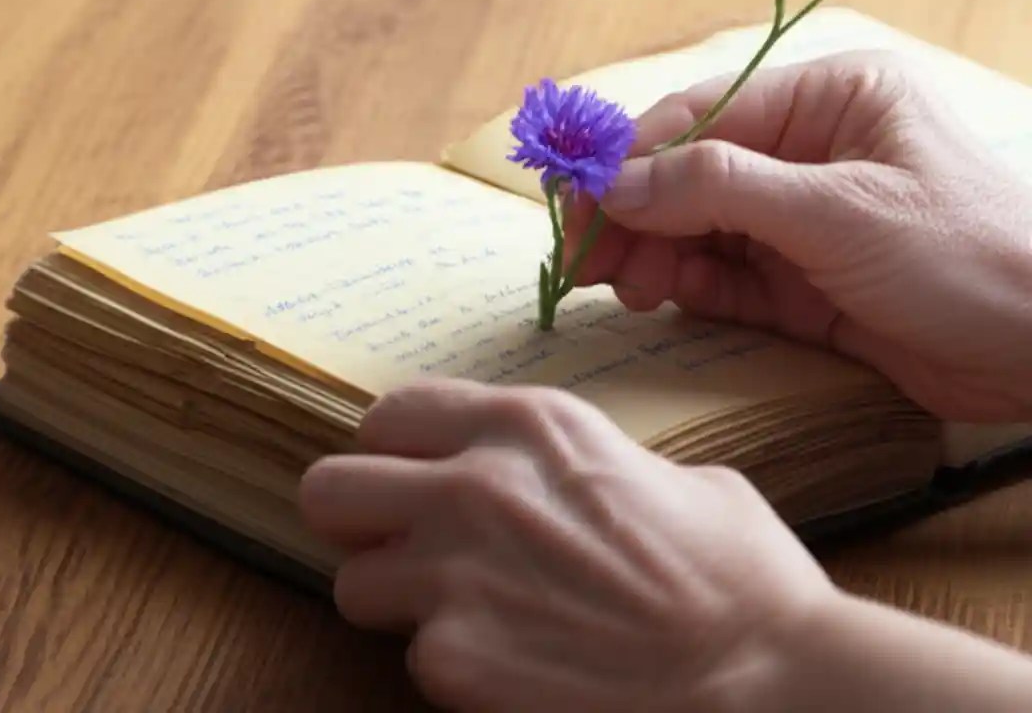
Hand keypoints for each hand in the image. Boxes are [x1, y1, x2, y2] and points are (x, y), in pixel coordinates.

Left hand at [299, 379, 835, 711]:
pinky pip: (415, 657)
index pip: (390, 415)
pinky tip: (514, 666)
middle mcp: (474, 486)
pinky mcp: (453, 658)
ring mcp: (454, 574)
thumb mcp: (670, 476)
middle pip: (329, 489)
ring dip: (397, 603)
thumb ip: (586, 466)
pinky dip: (453, 666)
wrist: (764, 678)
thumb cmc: (738, 577)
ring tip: (464, 617)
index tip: (412, 479)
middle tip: (400, 548)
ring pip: (352, 585)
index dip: (396, 453)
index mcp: (529, 426)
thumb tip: (564, 483)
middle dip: (357, 522)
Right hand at [562, 50, 1031, 422]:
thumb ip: (719, 190)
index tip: (573, 200)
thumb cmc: (963, 255)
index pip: (701, 116)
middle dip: (632, 214)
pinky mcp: (800, 284)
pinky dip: (684, 287)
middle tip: (582, 259)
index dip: (629, 158)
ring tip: (624, 287)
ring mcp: (801, 221)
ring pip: (697, 229)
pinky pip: (722, 277)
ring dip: (652, 255)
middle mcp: (807, 153)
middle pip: (688, 175)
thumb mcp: (836, 211)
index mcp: (827, 101)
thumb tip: (616, 184)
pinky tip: (656, 298)